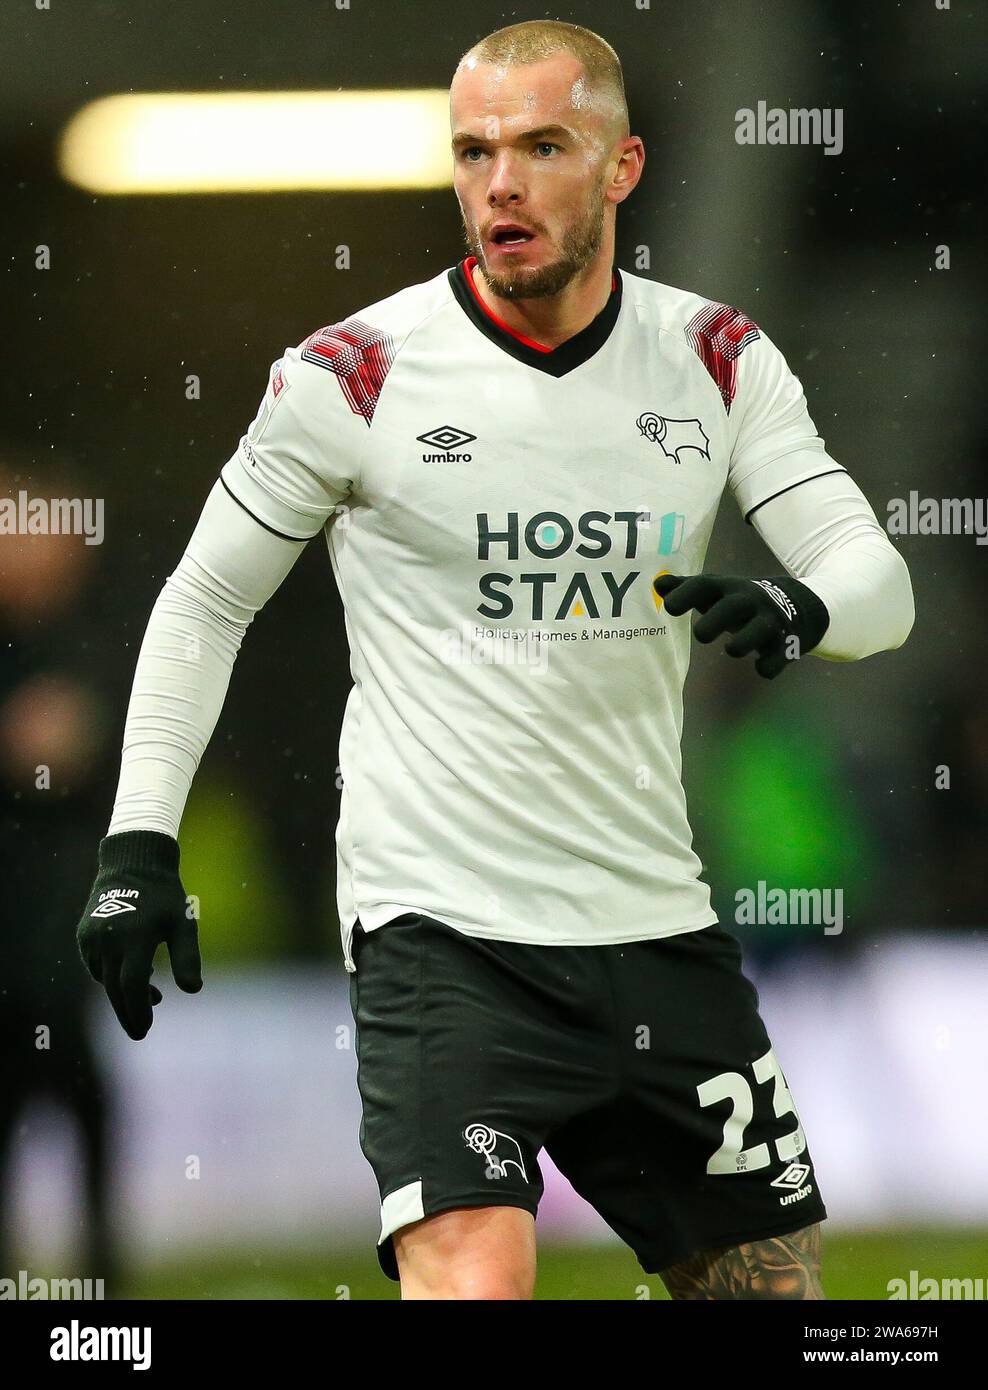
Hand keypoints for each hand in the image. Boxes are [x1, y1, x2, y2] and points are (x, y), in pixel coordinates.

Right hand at [76, 830, 201, 1038]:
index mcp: (136, 936)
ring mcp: (93, 937)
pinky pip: (96, 966)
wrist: (133, 863)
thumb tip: (193, 990)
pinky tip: (132, 975)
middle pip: (114, 989)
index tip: (144, 1031)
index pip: (133, 985)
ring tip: (150, 994)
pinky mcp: (83, 934)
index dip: (138, 1011)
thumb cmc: (165, 896)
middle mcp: (109, 938)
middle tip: (140, 1033)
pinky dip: (111, 977)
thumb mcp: (183, 924)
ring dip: (123, 994)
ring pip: (105, 978)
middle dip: (127, 1014)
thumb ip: (187, 957)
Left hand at [653, 573, 829, 678]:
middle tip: (701, 635)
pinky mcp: (786, 643)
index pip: (706, 585)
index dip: (686, 593)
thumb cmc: (741, 601)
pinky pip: (777, 658)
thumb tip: (657, 585)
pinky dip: (768, 666)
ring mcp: (770, 621)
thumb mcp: (718, 591)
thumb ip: (687, 589)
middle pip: (733, 606)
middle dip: (715, 621)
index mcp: (729, 589)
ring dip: (742, 643)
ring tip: (732, 649)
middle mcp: (750, 601)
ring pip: (759, 631)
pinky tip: (762, 667)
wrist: (796, 604)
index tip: (669, 607)